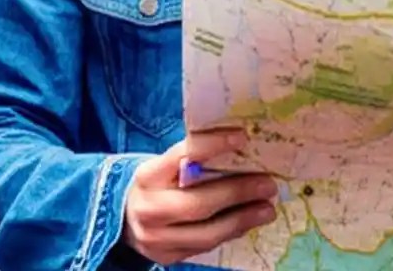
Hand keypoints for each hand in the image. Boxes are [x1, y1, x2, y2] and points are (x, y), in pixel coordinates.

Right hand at [122, 129, 278, 265]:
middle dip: (237, 193)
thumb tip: (243, 145)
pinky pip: (205, 247)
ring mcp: (155, 237)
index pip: (181, 156)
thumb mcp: (166, 166)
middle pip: (197, 204)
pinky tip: (248, 222)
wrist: (124, 216)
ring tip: (267, 209)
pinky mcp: (166, 256)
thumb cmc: (158, 183)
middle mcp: (148, 208)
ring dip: (242, 220)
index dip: (212, 146)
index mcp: (148, 176)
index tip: (242, 137)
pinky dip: (231, 233)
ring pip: (205, 233)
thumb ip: (194, 159)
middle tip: (268, 185)